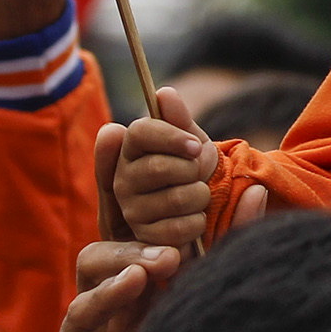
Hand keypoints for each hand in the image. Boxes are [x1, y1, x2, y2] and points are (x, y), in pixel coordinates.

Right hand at [64, 120, 263, 331]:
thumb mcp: (222, 297)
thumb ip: (235, 247)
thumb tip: (256, 187)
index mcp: (153, 267)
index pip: (139, 204)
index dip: (133, 162)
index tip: (135, 119)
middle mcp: (119, 286)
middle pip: (105, 217)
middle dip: (108, 175)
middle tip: (115, 136)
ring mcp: (92, 320)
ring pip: (92, 260)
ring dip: (126, 251)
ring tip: (162, 261)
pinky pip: (81, 315)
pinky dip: (107, 297)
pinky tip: (136, 284)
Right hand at [111, 86, 224, 251]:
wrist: (207, 211)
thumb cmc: (195, 171)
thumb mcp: (192, 143)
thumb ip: (179, 121)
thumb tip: (164, 94)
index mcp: (132, 148)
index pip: (140, 132)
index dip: (170, 137)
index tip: (196, 146)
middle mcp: (123, 178)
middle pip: (159, 167)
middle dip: (192, 170)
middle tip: (199, 175)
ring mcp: (131, 209)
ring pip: (175, 198)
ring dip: (199, 196)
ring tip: (199, 196)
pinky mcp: (143, 238)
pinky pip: (177, 228)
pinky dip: (196, 222)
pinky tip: (195, 219)